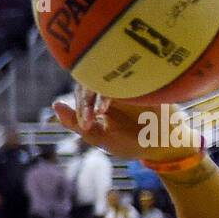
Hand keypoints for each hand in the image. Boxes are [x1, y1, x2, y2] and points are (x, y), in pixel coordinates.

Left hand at [52, 84, 197, 163]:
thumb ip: (75, 122)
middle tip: (91, 119)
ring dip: (101, 92)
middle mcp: (113, 84)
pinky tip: (119, 103)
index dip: (80, 105)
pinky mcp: (145, 79)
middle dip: (88, 98)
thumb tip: (54, 104)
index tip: (86, 124)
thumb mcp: (99, 136)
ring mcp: (130, 80)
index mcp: (99, 96)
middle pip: (93, 77)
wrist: (163, 144)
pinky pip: (129, 74)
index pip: (82, 89)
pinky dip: (120, 88)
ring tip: (101, 113)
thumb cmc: (130, 141)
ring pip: (108, 73)